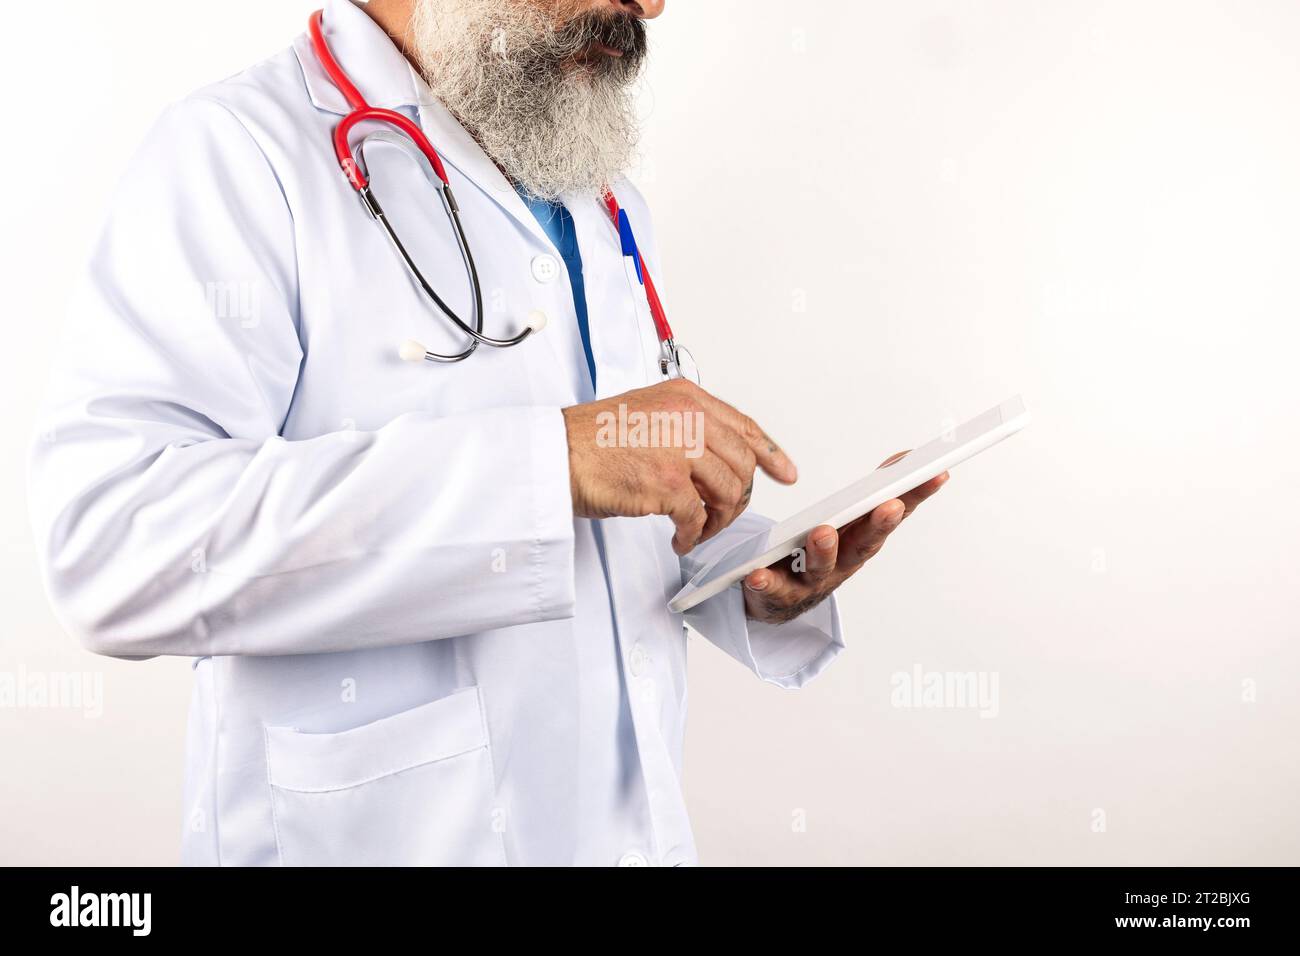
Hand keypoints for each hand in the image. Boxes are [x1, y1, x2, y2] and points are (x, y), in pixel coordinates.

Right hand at [562, 379, 796, 554]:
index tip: (785, 471)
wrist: (557, 453)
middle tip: (721, 513)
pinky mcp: (668, 483)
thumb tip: (714, 456)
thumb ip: (685, 425)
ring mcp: (680, 449)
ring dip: (716, 520)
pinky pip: (698, 518)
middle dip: (737, 497)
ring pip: (728, 493)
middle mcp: (688, 417)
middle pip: (742, 464)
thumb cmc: (591, 439)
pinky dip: (692, 536)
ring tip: (698, 529)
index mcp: (686, 397)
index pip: (744, 426)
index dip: (770, 453)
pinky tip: (679, 539)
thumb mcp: (648, 411)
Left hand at [742, 451, 948, 623]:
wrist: (778, 601)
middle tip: (889, 506)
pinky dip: (766, 582)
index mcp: (860, 539)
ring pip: (821, 567)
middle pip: (865, 544)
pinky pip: (773, 588)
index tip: (936, 473)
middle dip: (879, 525)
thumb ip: (872, 491)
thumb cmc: (818, 553)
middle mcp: (843, 562)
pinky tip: (756, 574)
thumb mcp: (848, 522)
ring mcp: (813, 581)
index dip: (917, 495)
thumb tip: (904, 457)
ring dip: (824, 550)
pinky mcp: (779, 594)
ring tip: (822, 533)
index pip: (894, 514)